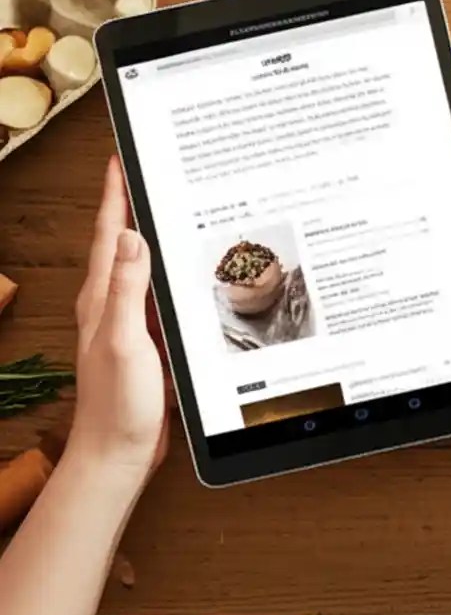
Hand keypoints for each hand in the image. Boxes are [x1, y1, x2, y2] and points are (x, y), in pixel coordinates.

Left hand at [66, 156, 167, 474]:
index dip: (113, 196)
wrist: (118, 453)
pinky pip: (157, 296)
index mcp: (102, 299)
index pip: (107, 234)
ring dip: (151, 238)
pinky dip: (168, 275)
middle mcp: (110, 306)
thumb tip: (129, 236)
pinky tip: (183, 274)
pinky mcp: (144, 342)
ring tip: (167, 210)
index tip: (120, 160)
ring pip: (140, 268)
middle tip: (146, 173)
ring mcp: (127, 324)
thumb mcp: (125, 341)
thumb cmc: (117, 404)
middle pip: (121, 243)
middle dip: (130, 205)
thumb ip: (126, 289)